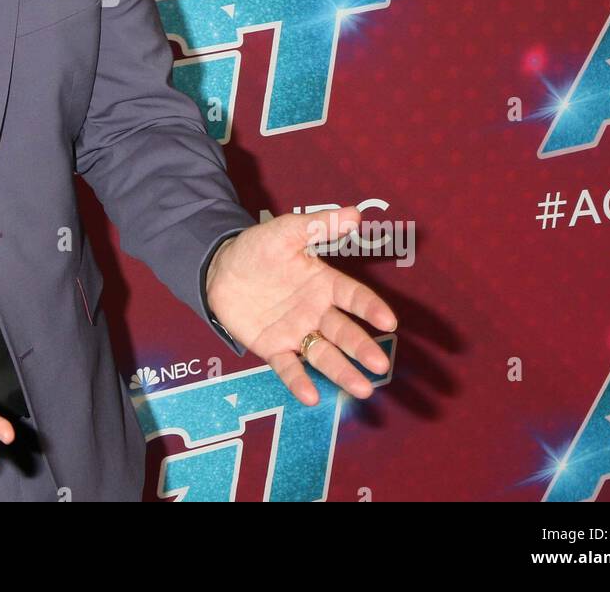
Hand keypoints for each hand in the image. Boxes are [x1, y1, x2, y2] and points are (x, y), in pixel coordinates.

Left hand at [205, 207, 396, 405]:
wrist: (221, 267)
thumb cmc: (259, 248)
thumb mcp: (286, 230)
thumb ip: (319, 224)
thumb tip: (356, 214)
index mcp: (324, 283)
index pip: (353, 297)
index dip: (370, 308)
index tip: (388, 322)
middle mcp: (316, 312)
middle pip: (343, 332)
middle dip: (362, 348)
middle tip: (379, 365)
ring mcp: (296, 332)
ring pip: (323, 354)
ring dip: (342, 371)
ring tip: (362, 389)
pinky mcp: (273, 348)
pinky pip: (288, 367)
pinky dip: (299, 381)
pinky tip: (311, 397)